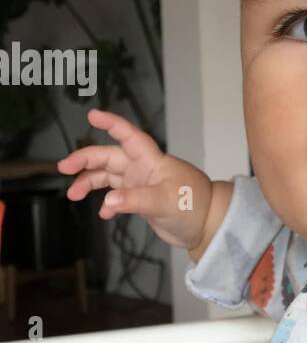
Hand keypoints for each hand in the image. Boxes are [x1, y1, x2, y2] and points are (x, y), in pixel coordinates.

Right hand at [58, 108, 213, 251]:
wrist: (207, 226)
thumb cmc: (195, 206)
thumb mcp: (165, 202)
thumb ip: (136, 200)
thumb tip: (109, 201)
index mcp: (151, 160)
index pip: (129, 136)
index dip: (112, 124)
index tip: (92, 115)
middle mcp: (143, 169)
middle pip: (109, 157)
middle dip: (85, 160)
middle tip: (64, 168)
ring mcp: (141, 184)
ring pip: (108, 177)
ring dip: (90, 183)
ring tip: (73, 194)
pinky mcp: (141, 200)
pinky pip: (117, 197)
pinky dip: (108, 203)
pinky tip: (104, 213)